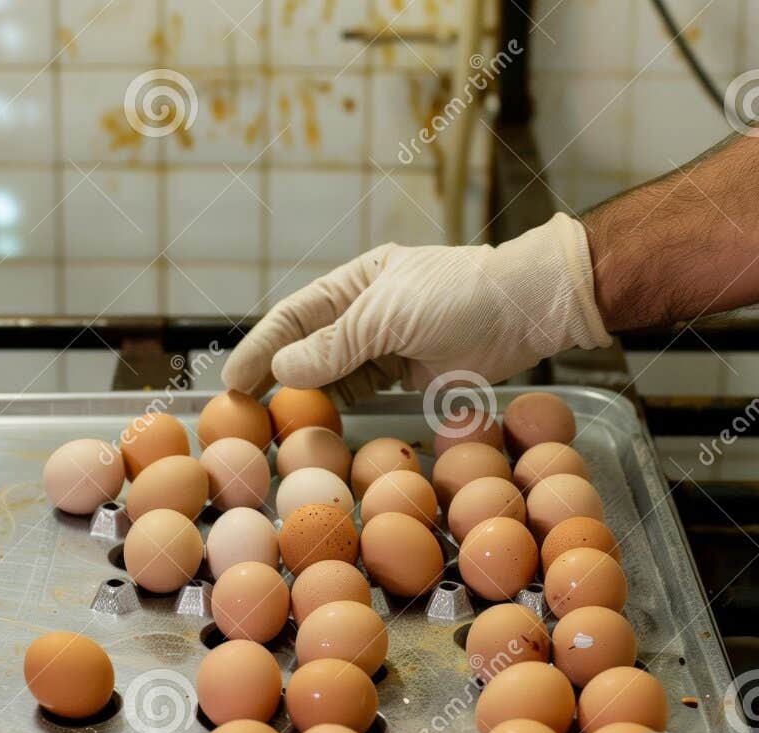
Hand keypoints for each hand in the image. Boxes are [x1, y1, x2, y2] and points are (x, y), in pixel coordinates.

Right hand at [220, 214, 610, 404]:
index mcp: (357, 282)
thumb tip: (284, 372)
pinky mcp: (410, 374)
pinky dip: (340, 407)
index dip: (262, 347)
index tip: (233, 380)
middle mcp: (366, 311)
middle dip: (276, 375)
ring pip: (333, 374)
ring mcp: (387, 343)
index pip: (295, 316)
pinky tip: (320, 423)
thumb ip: (335, 345)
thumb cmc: (457, 296)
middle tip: (243, 409)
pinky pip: (364, 391)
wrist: (525, 310)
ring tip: (274, 422)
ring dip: (306, 396)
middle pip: (308, 346)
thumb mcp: (387, 316)